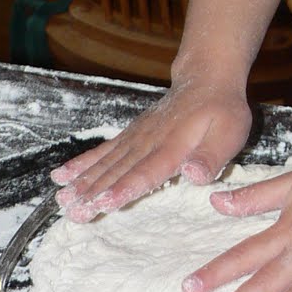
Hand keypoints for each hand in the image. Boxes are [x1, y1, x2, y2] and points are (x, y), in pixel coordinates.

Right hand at [50, 76, 251, 219]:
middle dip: (94, 193)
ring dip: (83, 182)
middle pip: (118, 170)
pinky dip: (81, 163)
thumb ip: (211, 157)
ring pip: (106, 162)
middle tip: (72, 213)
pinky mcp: (130, 135)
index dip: (125, 188)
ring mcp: (136, 138)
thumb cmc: (222, 111)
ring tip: (61, 201)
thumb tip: (193, 174)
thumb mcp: (229, 132)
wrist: (207, 79)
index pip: (147, 170)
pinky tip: (61, 176)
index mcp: (174, 146)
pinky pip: (102, 150)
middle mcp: (149, 142)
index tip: (103, 204)